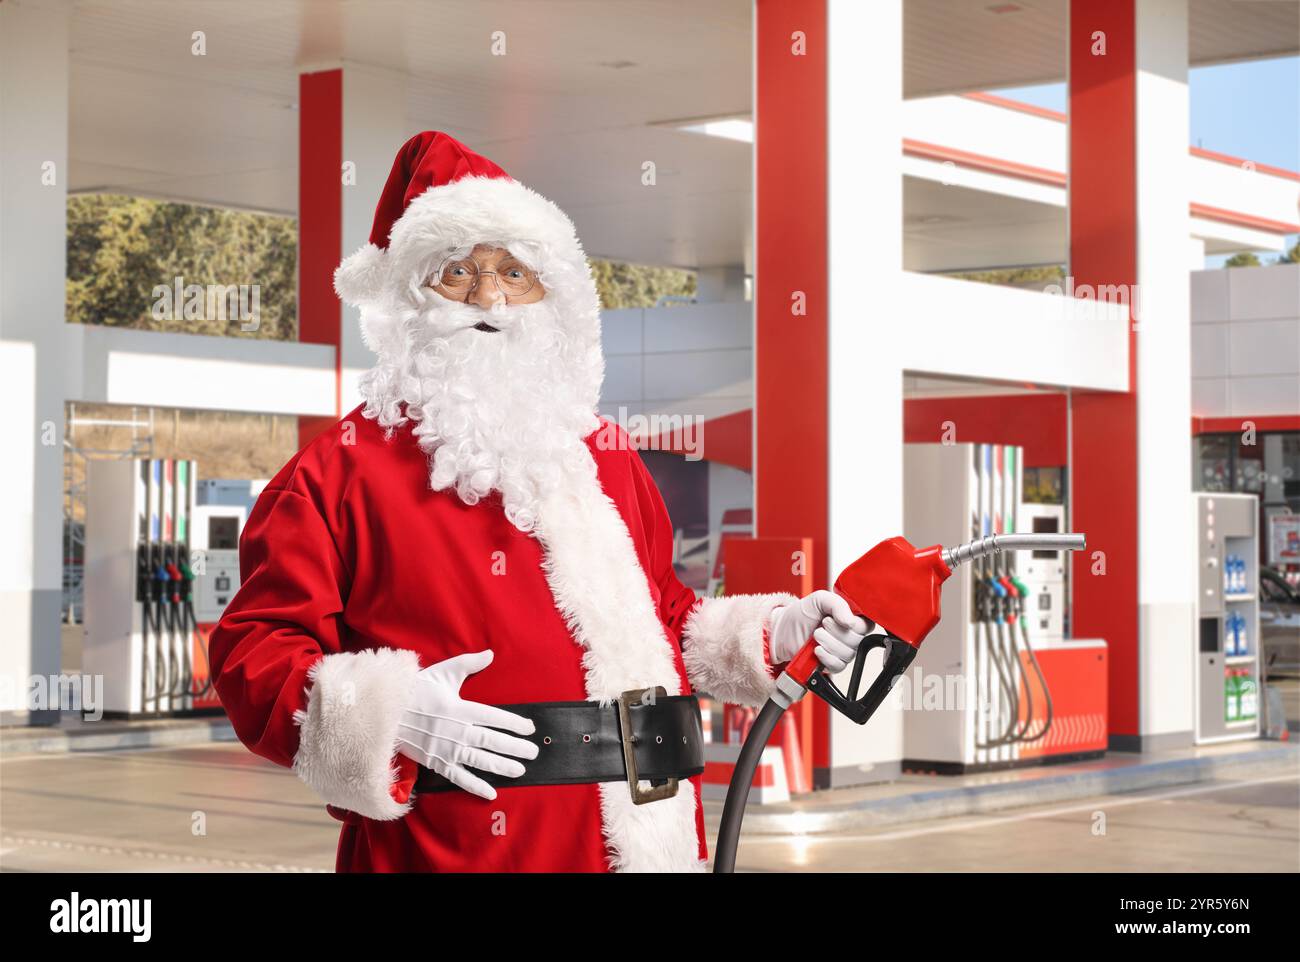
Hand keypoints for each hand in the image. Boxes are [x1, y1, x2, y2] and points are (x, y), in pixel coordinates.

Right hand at [396, 649, 537, 799]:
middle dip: (516, 748)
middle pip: (493, 742)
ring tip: (521, 770)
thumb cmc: (417, 690)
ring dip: (502, 766)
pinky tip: (491, 792)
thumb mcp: (444, 672)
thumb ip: (470, 663)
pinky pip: (459, 778)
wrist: (386, 711)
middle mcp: (458, 731)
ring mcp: (447, 749)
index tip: (530, 728)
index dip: (515, 724)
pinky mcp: (437, 762)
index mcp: (461, 708)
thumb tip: (491, 653)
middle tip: (533, 752)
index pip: (496, 717)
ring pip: (481, 761)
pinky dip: (476, 786)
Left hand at [769, 589, 872, 673]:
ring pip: (848, 653)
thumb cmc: (801, 615)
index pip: (866, 626)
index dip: (852, 623)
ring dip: (828, 643)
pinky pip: (838, 666)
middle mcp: (849, 636)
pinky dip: (826, 657)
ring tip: (815, 635)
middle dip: (835, 631)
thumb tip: (851, 621)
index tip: (833, 617)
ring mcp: (841, 651)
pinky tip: (817, 649)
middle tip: (821, 625)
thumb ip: (838, 604)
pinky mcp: (832, 664)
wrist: (782, 631)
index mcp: (850, 619)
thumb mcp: (819, 599)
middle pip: (857, 640)